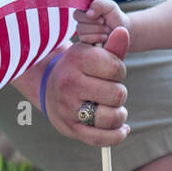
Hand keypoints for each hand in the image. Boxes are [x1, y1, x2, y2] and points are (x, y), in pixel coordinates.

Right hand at [44, 25, 131, 145]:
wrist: (48, 86)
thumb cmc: (79, 68)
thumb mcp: (91, 52)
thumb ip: (112, 46)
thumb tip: (123, 32)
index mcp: (76, 60)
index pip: (116, 68)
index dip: (120, 71)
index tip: (112, 72)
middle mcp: (69, 84)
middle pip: (117, 94)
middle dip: (119, 93)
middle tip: (109, 91)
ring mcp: (68, 108)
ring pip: (111, 117)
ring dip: (119, 114)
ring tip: (114, 109)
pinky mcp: (70, 128)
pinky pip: (101, 138)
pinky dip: (117, 135)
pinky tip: (122, 129)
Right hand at [73, 0, 130, 44]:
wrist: (122, 31)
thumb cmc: (115, 17)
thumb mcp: (110, 6)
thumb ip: (100, 5)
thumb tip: (88, 13)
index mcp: (85, 10)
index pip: (76, 12)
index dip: (87, 15)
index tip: (100, 17)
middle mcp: (81, 21)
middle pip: (78, 20)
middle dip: (94, 22)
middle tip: (104, 22)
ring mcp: (82, 32)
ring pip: (81, 30)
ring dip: (97, 30)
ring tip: (107, 29)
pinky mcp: (85, 41)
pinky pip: (85, 39)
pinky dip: (97, 37)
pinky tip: (104, 36)